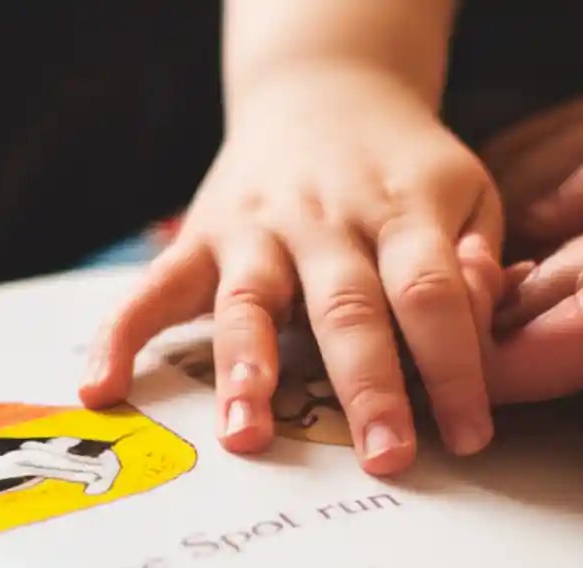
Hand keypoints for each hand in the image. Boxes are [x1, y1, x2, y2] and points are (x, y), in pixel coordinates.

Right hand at [79, 66, 503, 475]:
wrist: (322, 92)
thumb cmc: (403, 167)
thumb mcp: (466, 192)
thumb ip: (474, 259)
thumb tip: (483, 321)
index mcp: (402, 212)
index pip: (431, 292)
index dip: (455, 364)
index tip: (470, 436)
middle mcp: (325, 222)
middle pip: (348, 309)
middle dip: (368, 388)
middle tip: (386, 460)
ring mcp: (255, 230)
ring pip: (249, 302)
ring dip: (247, 370)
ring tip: (245, 436)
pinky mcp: (199, 236)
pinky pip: (153, 288)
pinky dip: (120, 335)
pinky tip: (99, 388)